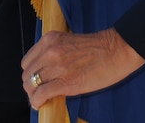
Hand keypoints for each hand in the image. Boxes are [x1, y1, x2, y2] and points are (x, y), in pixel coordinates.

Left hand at [21, 28, 144, 108]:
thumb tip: (45, 70)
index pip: (28, 60)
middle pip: (27, 74)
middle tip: (38, 90)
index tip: (36, 78)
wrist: (117, 50)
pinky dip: (37, 101)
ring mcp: (57, 66)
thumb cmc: (98, 47)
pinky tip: (41, 104)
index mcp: (50, 39)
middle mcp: (50, 51)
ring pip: (30, 85)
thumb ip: (54, 52)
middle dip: (30, 84)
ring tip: (40, 98)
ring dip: (33, 94)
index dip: (30, 72)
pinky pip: (40, 94)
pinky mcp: (65, 82)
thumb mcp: (69, 42)